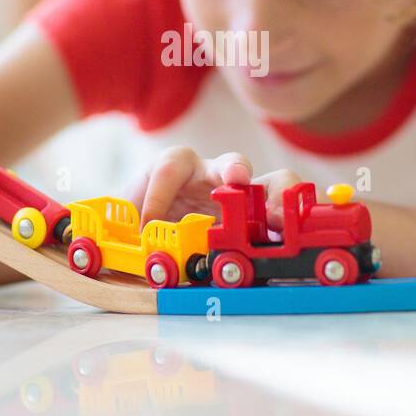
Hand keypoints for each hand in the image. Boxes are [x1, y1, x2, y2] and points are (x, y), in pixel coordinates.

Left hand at [127, 146, 303, 229]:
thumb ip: (125, 233)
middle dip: (235, 169)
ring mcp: (242, 197)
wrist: (149, 231)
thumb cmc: (140, 218)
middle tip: (236, 182)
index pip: (170, 167)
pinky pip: (283, 216)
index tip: (147, 226)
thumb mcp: (126, 221)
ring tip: (280, 220)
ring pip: (270, 183)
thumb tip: (122, 254)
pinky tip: (293, 242)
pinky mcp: (259, 219)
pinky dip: (290, 226)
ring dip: (278, 196)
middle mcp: (213, 176)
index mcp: (176, 168)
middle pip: (231, 161)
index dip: (158, 194)